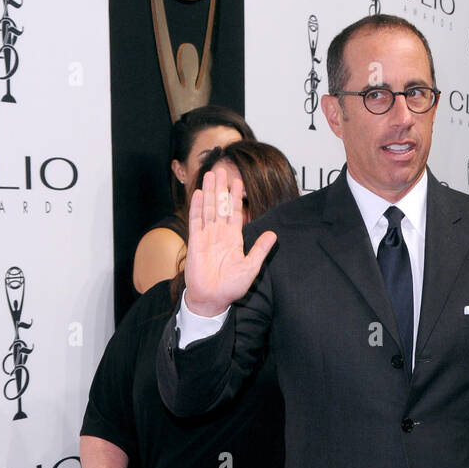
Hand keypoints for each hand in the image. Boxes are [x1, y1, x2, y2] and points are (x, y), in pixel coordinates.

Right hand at [184, 168, 277, 316]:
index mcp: (234, 239)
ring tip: (210, 174)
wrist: (212, 299)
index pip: (236, 213)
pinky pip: (196, 221)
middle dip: (221, 188)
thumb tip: (273, 234)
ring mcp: (207, 236)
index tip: (238, 181)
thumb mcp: (251, 267)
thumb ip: (260, 249)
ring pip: (208, 209)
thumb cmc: (231, 287)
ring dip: (209, 192)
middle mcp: (220, 234)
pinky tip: (199, 194)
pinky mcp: (195, 242)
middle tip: (221, 168)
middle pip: (220, 205)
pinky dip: (197, 207)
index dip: (236, 197)